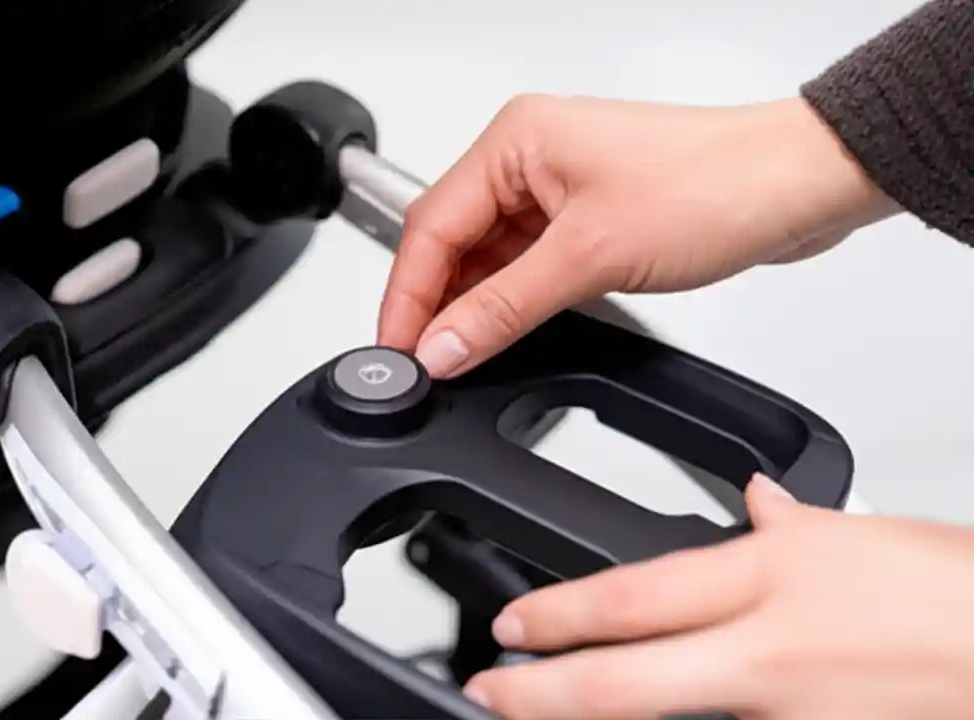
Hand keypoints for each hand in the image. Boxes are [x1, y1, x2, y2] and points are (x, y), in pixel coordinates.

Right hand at [378, 95, 897, 377]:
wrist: (800, 185)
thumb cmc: (716, 184)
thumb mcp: (589, 257)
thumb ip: (503, 309)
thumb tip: (442, 346)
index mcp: (516, 139)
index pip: (430, 226)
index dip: (406, 298)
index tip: (398, 353)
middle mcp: (530, 157)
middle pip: (451, 241)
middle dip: (433, 305)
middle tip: (422, 366)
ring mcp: (559, 188)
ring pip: (487, 257)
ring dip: (473, 306)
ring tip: (460, 358)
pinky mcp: (587, 218)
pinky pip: (525, 265)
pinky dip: (510, 302)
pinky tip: (501, 335)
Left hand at [461, 476, 973, 718]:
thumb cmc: (958, 598)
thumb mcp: (864, 538)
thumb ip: (791, 526)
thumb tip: (756, 502)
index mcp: (772, 577)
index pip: (634, 594)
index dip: (558, 615)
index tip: (512, 627)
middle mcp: (769, 653)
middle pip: (625, 683)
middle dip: (541, 697)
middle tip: (491, 693)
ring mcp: (788, 717)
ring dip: (625, 719)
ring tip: (566, 713)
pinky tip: (694, 716)